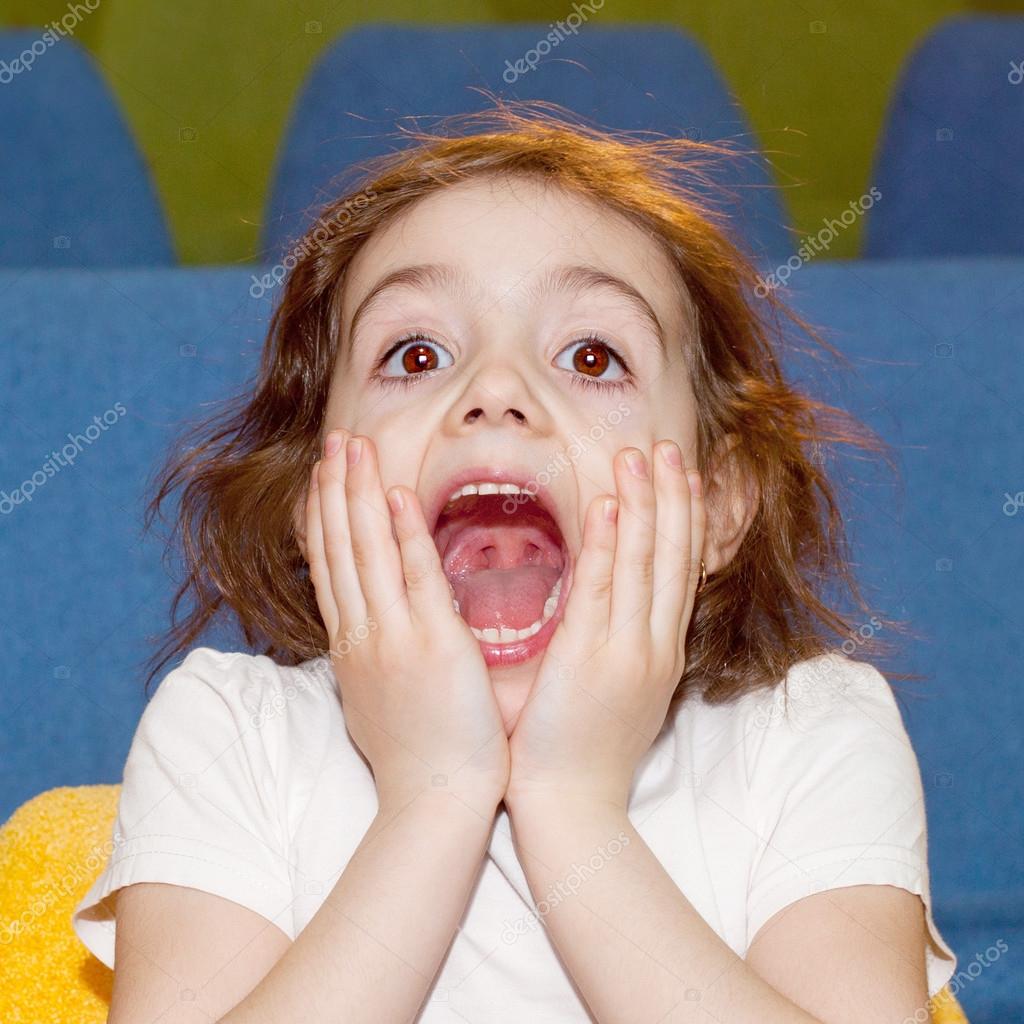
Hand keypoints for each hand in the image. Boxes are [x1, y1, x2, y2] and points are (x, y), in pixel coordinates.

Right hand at [305, 430, 508, 814]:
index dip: (323, 516)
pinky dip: (403, 535)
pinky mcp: (432, 645)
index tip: (322, 477)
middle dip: (335, 489)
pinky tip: (396, 496)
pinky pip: (415, 578)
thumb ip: (371, 654)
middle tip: (335, 440)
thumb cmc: (415, 755)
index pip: (329, 567)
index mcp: (351, 646)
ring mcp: (392, 638)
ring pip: (365, 552)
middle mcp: (361, 635)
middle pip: (339, 547)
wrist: (432, 803)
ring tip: (354, 448)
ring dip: (359, 494)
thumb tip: (368, 626)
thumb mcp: (377, 698)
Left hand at [505, 441, 704, 810]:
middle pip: (673, 557)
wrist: (572, 807)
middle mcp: (654, 645)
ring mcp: (628, 652)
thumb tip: (612, 606)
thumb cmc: (584, 751)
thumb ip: (620, 645)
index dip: (685, 520)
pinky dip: (612, 545)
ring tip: (643, 455)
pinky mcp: (592, 660)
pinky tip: (613, 506)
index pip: (680, 572)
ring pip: (646, 563)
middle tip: (670, 447)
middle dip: (673, 498)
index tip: (685, 477)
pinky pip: (604, 590)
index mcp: (659, 652)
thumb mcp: (619, 693)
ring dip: (646, 504)